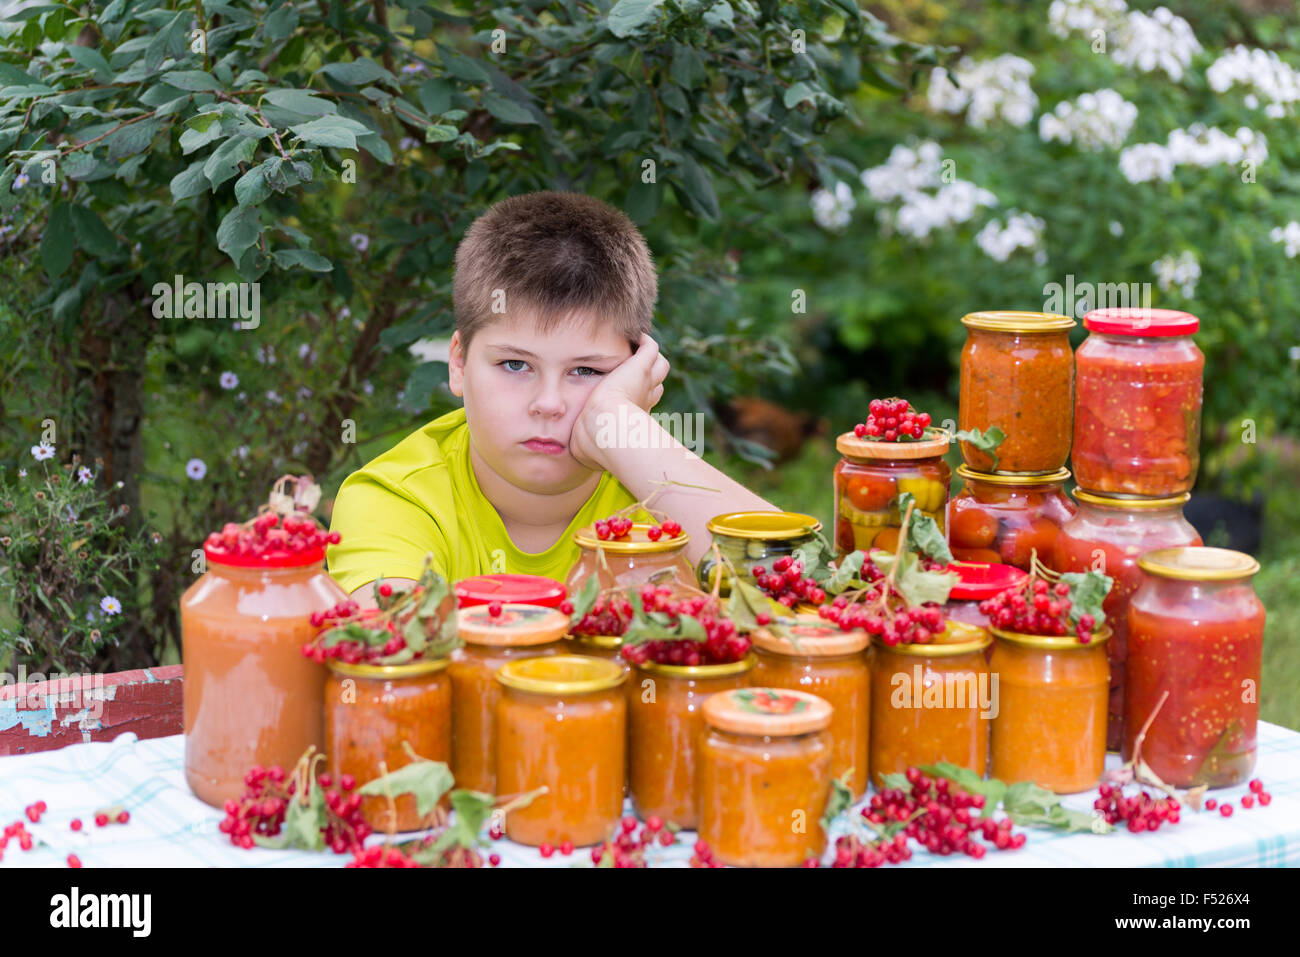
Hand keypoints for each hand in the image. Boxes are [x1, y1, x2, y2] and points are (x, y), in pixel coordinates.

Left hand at [569, 333, 669, 470]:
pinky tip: (636, 336)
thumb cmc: (595, 442)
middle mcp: (644, 397)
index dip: (640, 396)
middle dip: (649, 378)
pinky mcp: (640, 366)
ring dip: (651, 360)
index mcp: (634, 415)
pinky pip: (650, 347)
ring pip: (660, 366)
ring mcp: (645, 381)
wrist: (604, 428)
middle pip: (656, 384)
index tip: (628, 394)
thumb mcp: (588, 447)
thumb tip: (571, 453)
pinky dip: (645, 341)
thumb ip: (584, 446)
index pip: (644, 402)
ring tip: (638, 350)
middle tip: (635, 370)